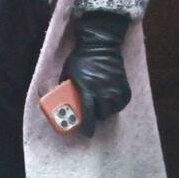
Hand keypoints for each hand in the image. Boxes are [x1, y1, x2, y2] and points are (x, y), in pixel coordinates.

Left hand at [59, 10, 130, 138]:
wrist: (101, 44)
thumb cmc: (81, 59)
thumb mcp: (67, 73)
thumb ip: (63, 88)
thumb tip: (54, 101)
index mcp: (88, 89)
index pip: (88, 115)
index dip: (87, 127)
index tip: (87, 133)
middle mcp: (104, 92)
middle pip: (101, 115)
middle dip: (95, 117)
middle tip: (91, 113)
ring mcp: (116, 89)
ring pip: (112, 111)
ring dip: (105, 111)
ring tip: (99, 105)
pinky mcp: (124, 87)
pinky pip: (121, 104)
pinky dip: (115, 105)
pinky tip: (109, 100)